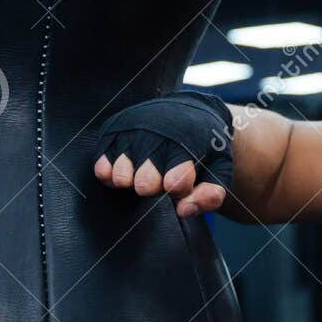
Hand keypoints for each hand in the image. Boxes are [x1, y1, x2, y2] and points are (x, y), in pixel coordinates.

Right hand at [92, 91, 233, 216]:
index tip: (182, 181)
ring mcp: (131, 131)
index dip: (179, 190)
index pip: (176, 183)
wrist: (188, 110)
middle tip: (161, 177)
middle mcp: (156, 133)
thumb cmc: (204, 149)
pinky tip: (129, 168)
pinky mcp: (112, 132)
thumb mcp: (219, 171)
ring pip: (121, 178)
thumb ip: (210, 195)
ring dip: (133, 182)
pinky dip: (112, 175)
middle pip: (145, 184)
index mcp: (188, 141)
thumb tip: (183, 210)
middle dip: (155, 188)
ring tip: (146, 171)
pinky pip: (102, 168)